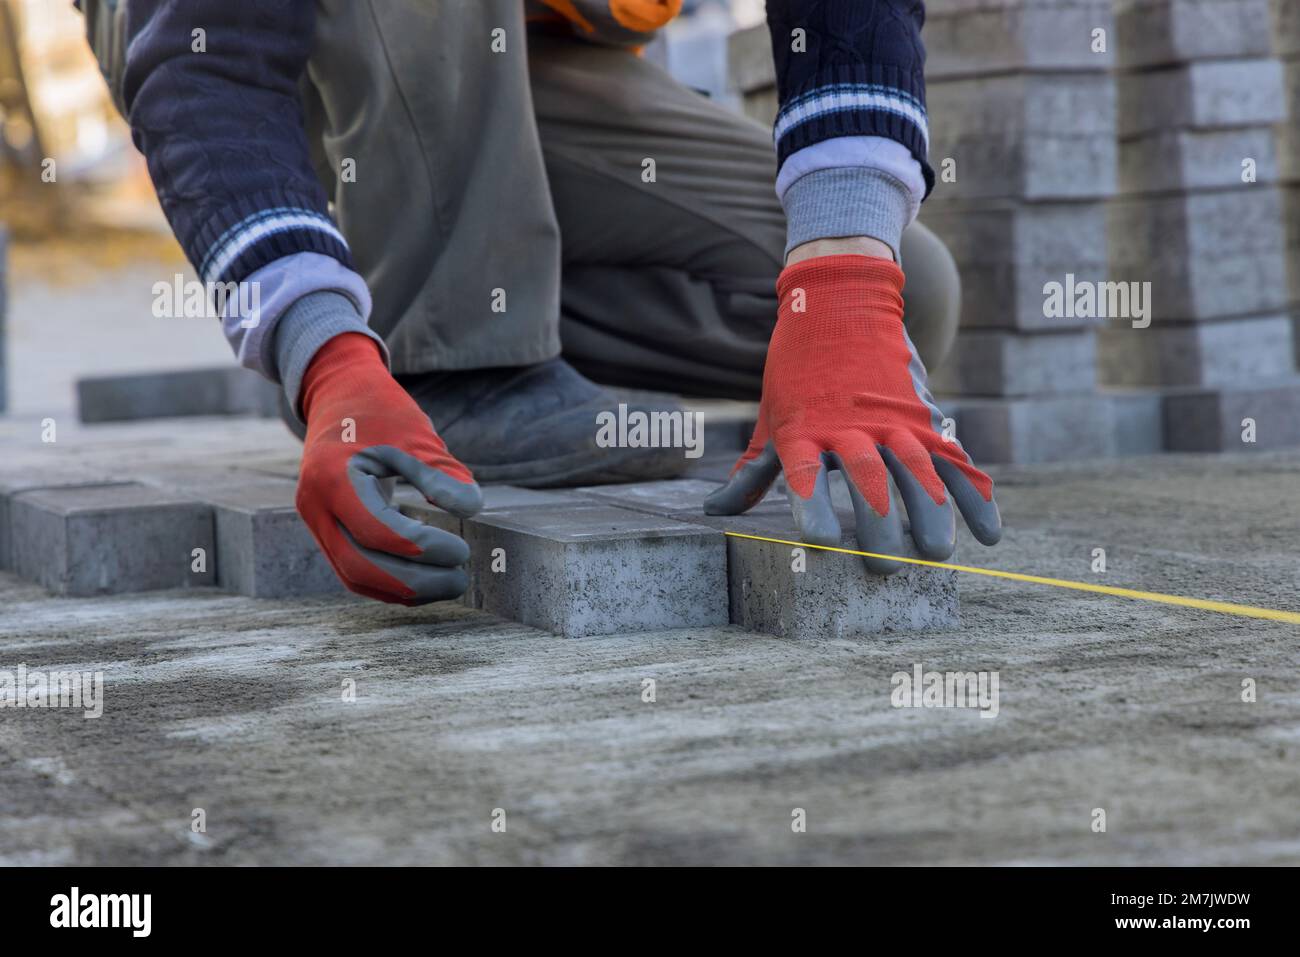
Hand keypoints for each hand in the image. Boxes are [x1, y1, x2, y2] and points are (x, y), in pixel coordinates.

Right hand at [295, 334, 482, 602]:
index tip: (461, 550)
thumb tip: (471, 510)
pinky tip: (426, 580)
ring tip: (450, 583)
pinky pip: (354, 571)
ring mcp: (315, 522)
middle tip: (461, 578)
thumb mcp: (416, 434)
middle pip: (361, 567)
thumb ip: (443, 473)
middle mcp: (315, 505)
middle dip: (415, 582)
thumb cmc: (380, 412)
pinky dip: (390, 583)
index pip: (377, 531)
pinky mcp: (326, 532)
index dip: (423, 548)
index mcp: (333, 476)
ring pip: (355, 577)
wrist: (338, 397)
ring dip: (404, 590)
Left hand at [704, 254, 1000, 573]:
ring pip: (916, 466)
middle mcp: (850, 423)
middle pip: (867, 475)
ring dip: (930, 511)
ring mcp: (892, 417)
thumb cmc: (797, 370)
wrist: (841, 301)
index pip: (805, 472)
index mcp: (805, 428)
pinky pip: (954, 458)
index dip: (812, 507)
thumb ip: (753, 472)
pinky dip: (975, 495)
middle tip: (883, 565)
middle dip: (878, 521)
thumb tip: (716, 512)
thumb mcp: (773, 417)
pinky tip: (989, 534)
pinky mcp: (924, 415)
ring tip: (937, 553)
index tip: (821, 542)